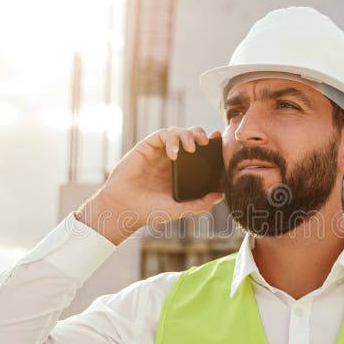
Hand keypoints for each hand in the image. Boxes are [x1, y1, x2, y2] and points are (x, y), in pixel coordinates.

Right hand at [76, 127, 223, 244]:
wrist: (123, 208)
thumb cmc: (149, 211)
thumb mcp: (178, 210)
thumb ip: (199, 205)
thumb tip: (220, 196)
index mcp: (182, 172)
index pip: (200, 153)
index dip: (211, 145)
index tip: (220, 142)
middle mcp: (171, 159)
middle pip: (191, 137)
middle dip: (201, 135)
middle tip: (207, 142)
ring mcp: (159, 152)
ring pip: (178, 132)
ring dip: (188, 135)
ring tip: (192, 147)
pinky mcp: (147, 147)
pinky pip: (163, 134)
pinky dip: (171, 139)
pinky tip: (173, 153)